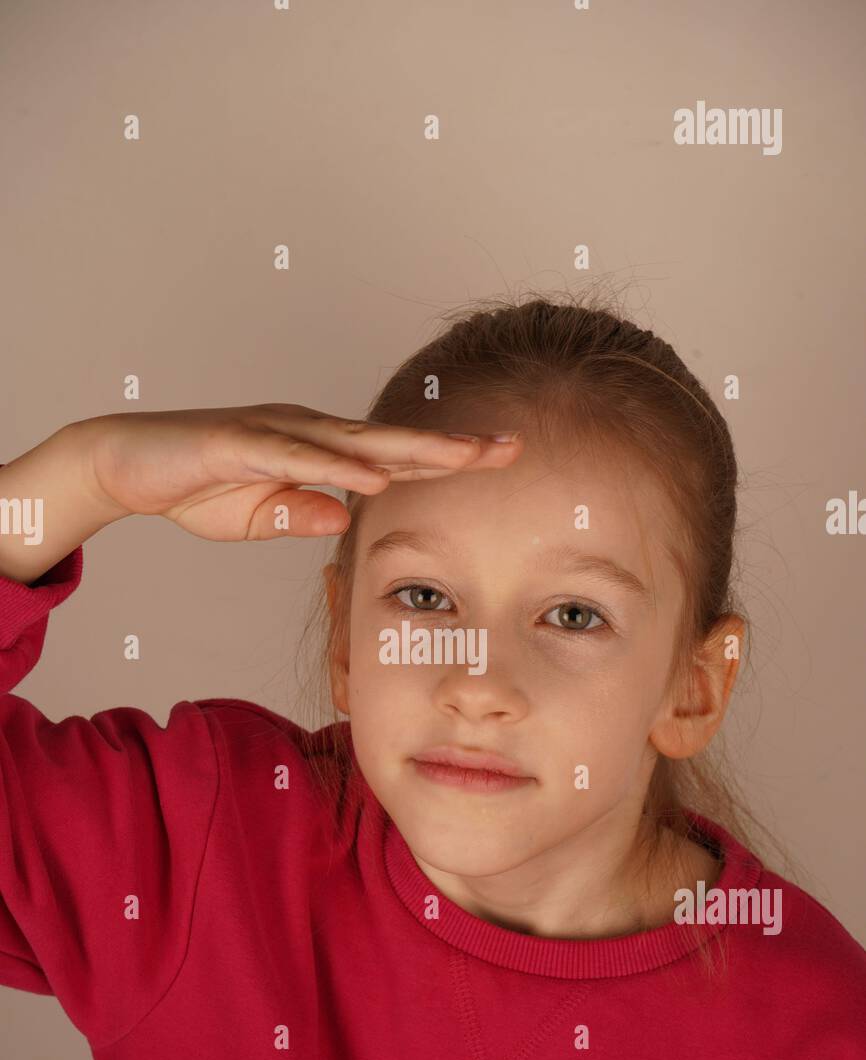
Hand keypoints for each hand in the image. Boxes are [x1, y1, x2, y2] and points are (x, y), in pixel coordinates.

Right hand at [77, 403, 521, 539]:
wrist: (127, 463)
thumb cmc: (196, 485)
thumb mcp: (261, 514)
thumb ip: (304, 513)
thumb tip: (346, 518)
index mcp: (318, 448)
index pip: (394, 455)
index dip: (447, 457)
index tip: (499, 459)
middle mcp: (307, 430)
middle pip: (392, 440)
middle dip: (453, 446)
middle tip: (510, 447)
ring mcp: (276, 431)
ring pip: (355, 441)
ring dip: (411, 449)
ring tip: (464, 458)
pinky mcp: (240, 443)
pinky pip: (296, 456)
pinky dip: (336, 466)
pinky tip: (374, 477)